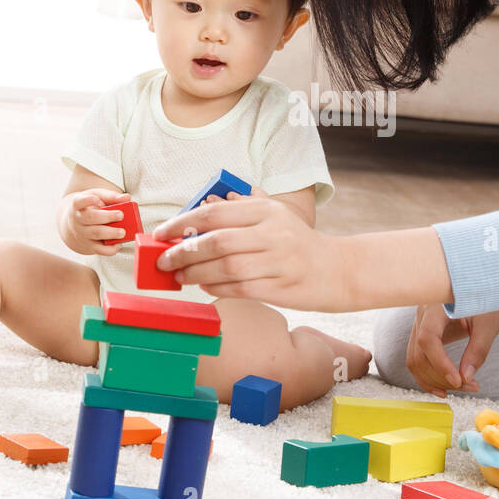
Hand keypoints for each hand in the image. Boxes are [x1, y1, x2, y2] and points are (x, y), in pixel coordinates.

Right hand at [64, 189, 130, 255]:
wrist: (75, 226)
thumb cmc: (89, 208)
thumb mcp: (97, 197)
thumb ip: (111, 196)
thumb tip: (126, 197)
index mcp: (78, 206)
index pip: (78, 202)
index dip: (86, 200)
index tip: (96, 199)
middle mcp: (78, 220)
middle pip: (90, 218)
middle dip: (107, 217)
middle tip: (121, 215)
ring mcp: (83, 234)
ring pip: (95, 234)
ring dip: (111, 233)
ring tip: (122, 232)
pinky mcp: (89, 246)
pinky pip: (100, 250)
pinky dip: (111, 249)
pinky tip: (119, 243)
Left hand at [150, 186, 351, 310]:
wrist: (337, 270)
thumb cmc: (297, 243)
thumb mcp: (274, 217)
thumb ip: (240, 211)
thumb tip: (198, 211)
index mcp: (267, 211)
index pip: (215, 214)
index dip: (182, 223)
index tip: (162, 234)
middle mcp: (273, 233)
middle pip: (217, 242)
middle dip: (183, 252)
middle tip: (163, 261)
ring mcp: (278, 261)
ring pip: (225, 267)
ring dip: (195, 274)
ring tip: (180, 277)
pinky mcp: (280, 287)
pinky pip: (239, 288)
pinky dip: (216, 288)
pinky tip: (204, 286)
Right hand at [406, 304, 498, 397]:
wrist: (486, 282)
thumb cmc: (490, 296)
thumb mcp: (489, 323)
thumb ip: (478, 350)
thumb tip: (466, 377)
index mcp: (437, 305)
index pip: (428, 338)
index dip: (440, 363)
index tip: (459, 380)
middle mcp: (423, 314)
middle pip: (419, 354)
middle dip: (441, 377)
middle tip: (468, 386)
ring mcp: (421, 323)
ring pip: (415, 360)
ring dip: (435, 380)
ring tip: (462, 387)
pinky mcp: (426, 332)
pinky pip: (419, 357)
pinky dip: (429, 375)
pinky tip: (445, 386)